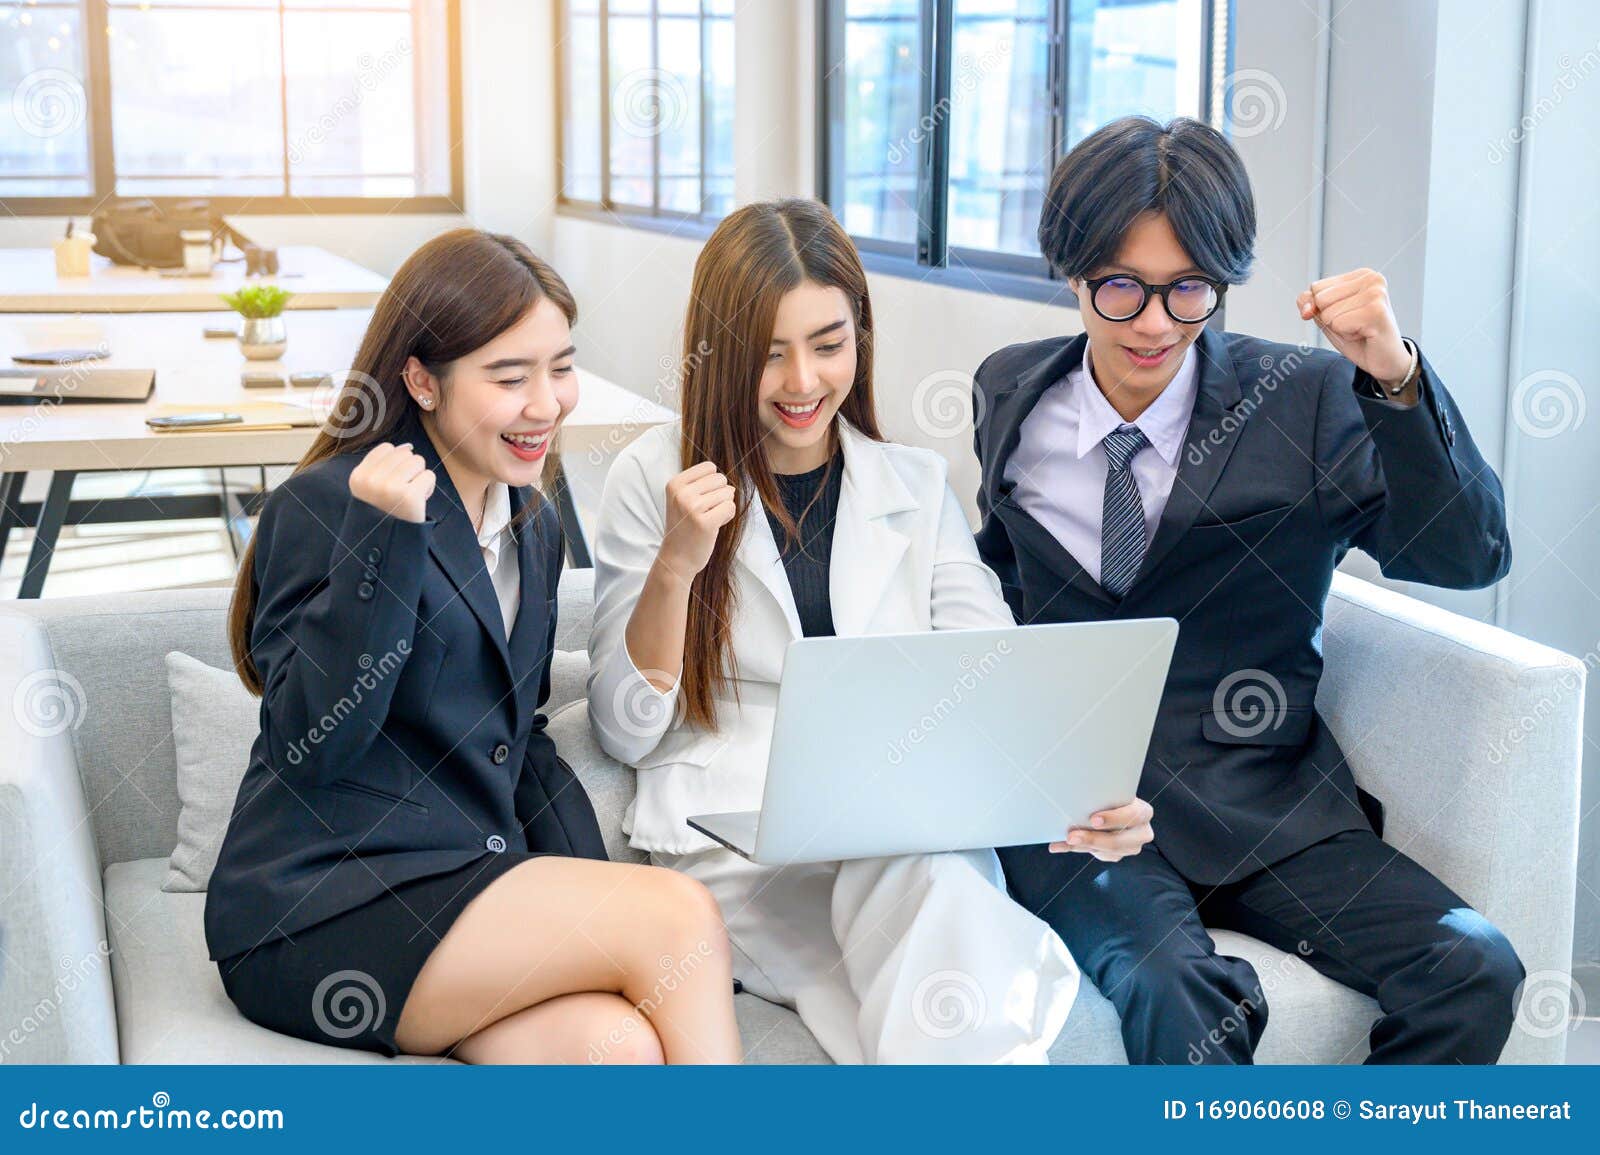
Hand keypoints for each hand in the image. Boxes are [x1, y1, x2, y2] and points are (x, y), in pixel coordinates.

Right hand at [348, 441, 435, 523]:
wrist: (389, 547)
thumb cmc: (384, 515)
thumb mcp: (371, 490)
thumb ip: (383, 466)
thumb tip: (406, 446)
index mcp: (358, 477)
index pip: (387, 448)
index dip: (396, 464)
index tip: (392, 484)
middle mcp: (370, 480)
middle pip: (404, 453)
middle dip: (409, 471)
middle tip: (402, 494)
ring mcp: (389, 488)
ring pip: (418, 461)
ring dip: (419, 478)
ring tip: (410, 497)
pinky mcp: (409, 496)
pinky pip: (429, 475)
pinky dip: (428, 488)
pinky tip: (418, 503)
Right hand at [659, 461, 737, 579]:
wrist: (677, 558)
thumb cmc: (684, 527)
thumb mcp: (683, 499)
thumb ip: (702, 484)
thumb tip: (731, 485)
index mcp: (674, 484)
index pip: (709, 467)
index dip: (712, 483)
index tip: (700, 499)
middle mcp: (681, 494)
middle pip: (720, 479)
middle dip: (719, 495)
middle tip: (705, 512)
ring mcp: (693, 508)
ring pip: (728, 493)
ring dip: (724, 507)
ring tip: (709, 519)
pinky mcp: (706, 523)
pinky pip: (730, 507)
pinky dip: (727, 516)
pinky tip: (715, 525)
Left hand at [1050, 797, 1153, 861]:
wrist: (1113, 805)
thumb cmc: (1111, 795)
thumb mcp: (1113, 791)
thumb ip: (1103, 793)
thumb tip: (1075, 789)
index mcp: (1143, 812)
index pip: (1133, 816)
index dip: (1113, 818)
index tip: (1093, 820)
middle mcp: (1142, 832)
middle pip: (1118, 841)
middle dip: (1092, 839)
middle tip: (1071, 836)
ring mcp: (1131, 847)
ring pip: (1107, 852)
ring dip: (1083, 846)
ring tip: (1064, 841)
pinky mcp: (1117, 855)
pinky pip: (1098, 855)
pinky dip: (1078, 849)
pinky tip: (1061, 845)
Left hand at [1296, 268, 1411, 386]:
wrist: (1386, 361)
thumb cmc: (1359, 337)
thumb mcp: (1328, 317)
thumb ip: (1310, 304)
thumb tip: (1306, 308)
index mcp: (1361, 275)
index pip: (1316, 288)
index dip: (1323, 309)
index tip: (1349, 316)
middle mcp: (1371, 279)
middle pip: (1320, 298)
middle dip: (1331, 319)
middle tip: (1355, 325)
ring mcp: (1375, 294)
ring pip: (1328, 313)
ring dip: (1340, 328)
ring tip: (1361, 330)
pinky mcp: (1375, 311)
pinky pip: (1337, 324)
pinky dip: (1346, 335)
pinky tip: (1365, 335)